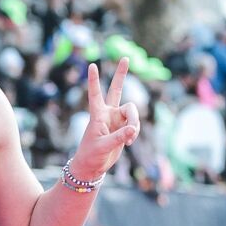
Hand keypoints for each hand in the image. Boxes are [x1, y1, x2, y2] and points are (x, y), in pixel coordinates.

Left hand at [70, 62, 140, 178]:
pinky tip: (129, 142)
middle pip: (116, 90)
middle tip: (125, 58)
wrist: (93, 167)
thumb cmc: (91, 156)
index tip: (92, 65)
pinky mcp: (123, 128)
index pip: (95, 94)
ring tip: (130, 138)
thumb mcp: (103, 147)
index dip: (94, 80)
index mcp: (97, 115)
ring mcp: (117, 120)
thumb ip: (119, 137)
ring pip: (132, 112)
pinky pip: (134, 125)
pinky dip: (134, 133)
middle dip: (121, 75)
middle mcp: (108, 114)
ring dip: (134, 123)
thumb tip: (133, 129)